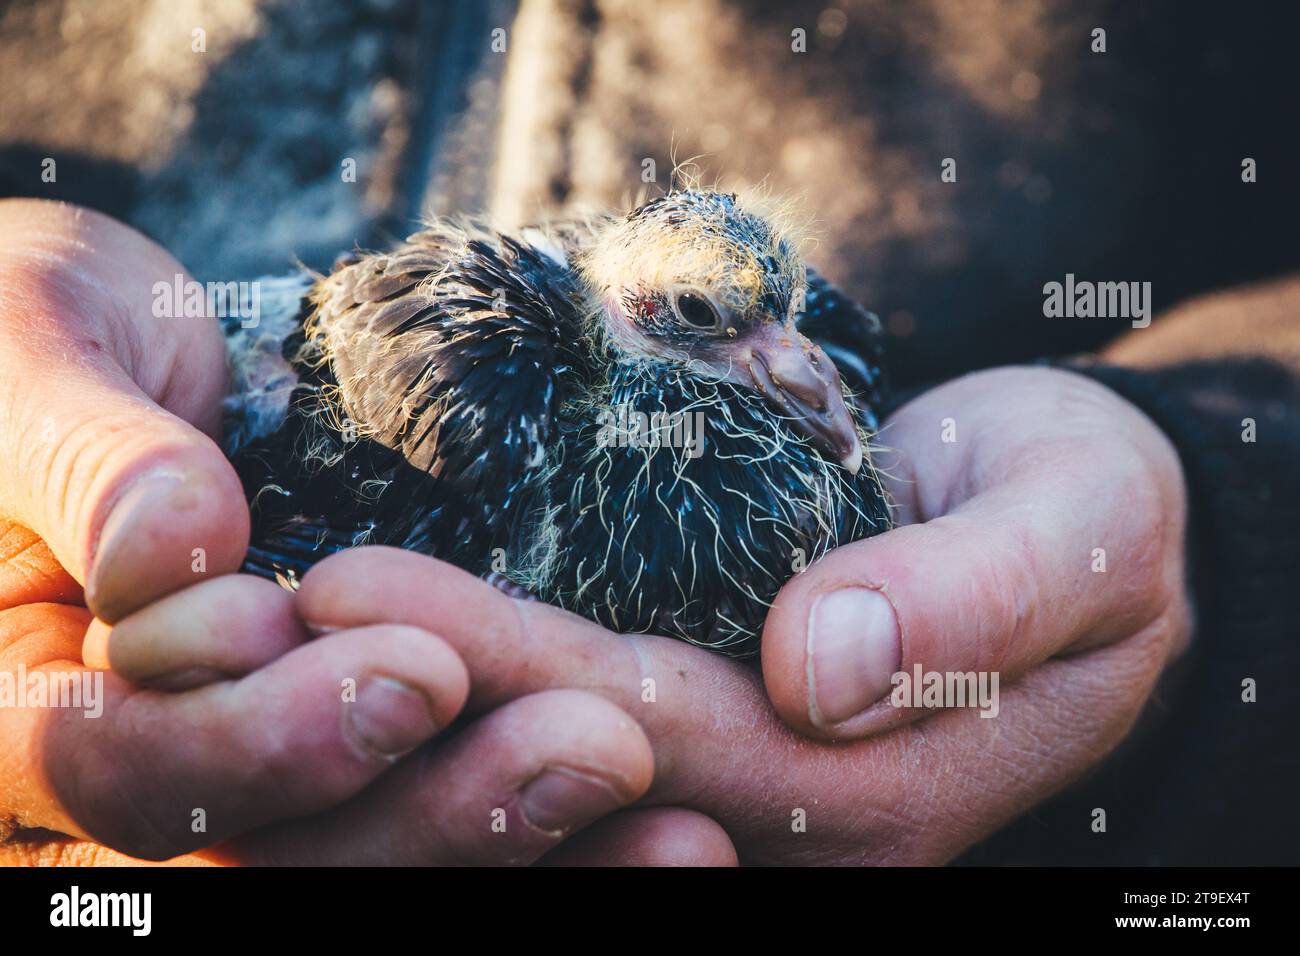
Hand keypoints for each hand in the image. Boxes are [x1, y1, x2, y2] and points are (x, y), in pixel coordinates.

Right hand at [0, 201, 722, 865]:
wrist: (112, 355)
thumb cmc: (39, 336)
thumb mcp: (33, 351)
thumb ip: (82, 454)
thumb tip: (172, 549)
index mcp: (17, 701)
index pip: (119, 763)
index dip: (263, 737)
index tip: (416, 669)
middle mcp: (129, 772)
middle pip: (274, 853)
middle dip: (443, 810)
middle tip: (600, 751)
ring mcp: (246, 776)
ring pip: (366, 862)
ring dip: (517, 840)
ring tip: (670, 819)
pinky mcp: (345, 754)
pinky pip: (432, 824)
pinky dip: (545, 843)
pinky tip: (667, 837)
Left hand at [252, 366, 1190, 862]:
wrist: (1077, 521)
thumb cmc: (1086, 516)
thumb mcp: (1077, 530)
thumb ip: (974, 600)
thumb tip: (829, 660)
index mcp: (868, 785)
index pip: (653, 733)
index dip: (502, 665)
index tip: (352, 585)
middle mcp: (781, 810)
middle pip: (558, 769)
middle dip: (399, 694)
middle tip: (235, 610)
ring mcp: (733, 778)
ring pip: (534, 769)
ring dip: (390, 699)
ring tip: (247, 619)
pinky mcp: (701, 721)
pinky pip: (557, 717)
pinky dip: (448, 676)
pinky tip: (349, 617)